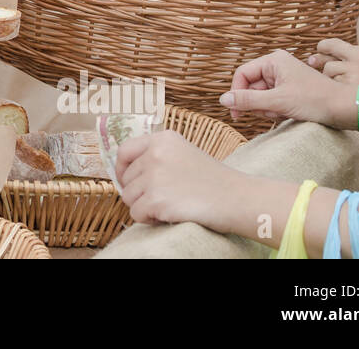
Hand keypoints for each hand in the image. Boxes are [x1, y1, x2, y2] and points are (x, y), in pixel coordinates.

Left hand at [115, 130, 243, 229]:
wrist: (237, 198)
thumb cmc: (213, 180)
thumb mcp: (183, 153)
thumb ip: (156, 155)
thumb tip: (126, 172)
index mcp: (162, 139)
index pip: (124, 151)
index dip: (121, 169)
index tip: (126, 180)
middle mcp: (155, 153)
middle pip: (126, 178)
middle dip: (138, 192)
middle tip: (161, 198)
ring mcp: (155, 176)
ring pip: (128, 197)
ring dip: (143, 206)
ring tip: (167, 205)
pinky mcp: (156, 199)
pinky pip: (136, 214)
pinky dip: (148, 219)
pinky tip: (168, 215)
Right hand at [220, 49, 347, 125]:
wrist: (345, 109)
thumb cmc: (315, 100)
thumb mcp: (277, 102)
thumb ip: (248, 100)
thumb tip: (222, 100)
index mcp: (273, 60)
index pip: (242, 74)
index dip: (237, 93)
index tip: (237, 113)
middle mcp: (278, 65)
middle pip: (251, 85)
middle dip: (257, 103)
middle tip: (269, 113)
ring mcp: (285, 77)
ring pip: (261, 95)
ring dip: (267, 108)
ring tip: (282, 113)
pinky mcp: (291, 89)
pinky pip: (272, 99)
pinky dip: (276, 109)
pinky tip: (287, 114)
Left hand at [309, 38, 358, 86]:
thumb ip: (346, 60)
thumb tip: (310, 59)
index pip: (334, 44)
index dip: (323, 49)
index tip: (320, 55)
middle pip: (326, 52)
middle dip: (319, 60)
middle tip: (322, 69)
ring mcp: (356, 71)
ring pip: (328, 70)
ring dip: (331, 79)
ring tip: (347, 87)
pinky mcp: (350, 86)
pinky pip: (332, 85)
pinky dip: (336, 90)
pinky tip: (349, 95)